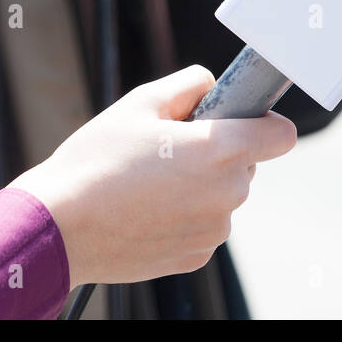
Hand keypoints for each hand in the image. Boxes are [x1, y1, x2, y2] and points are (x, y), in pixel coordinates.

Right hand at [10, 65, 297, 287]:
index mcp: (221, 150)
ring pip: (222, 196)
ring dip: (200, 186)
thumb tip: (211, 87)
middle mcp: (227, 194)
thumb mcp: (140, 102)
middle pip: (245, 164)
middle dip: (217, 152)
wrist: (59, 227)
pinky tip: (145, 209)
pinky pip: (203, 226)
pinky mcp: (195, 257)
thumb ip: (189, 84)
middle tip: (168, 148)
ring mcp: (213, 231)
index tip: (241, 119)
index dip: (264, 122)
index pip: (282, 135)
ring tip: (148, 181)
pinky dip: (184, 216)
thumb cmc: (95, 161)